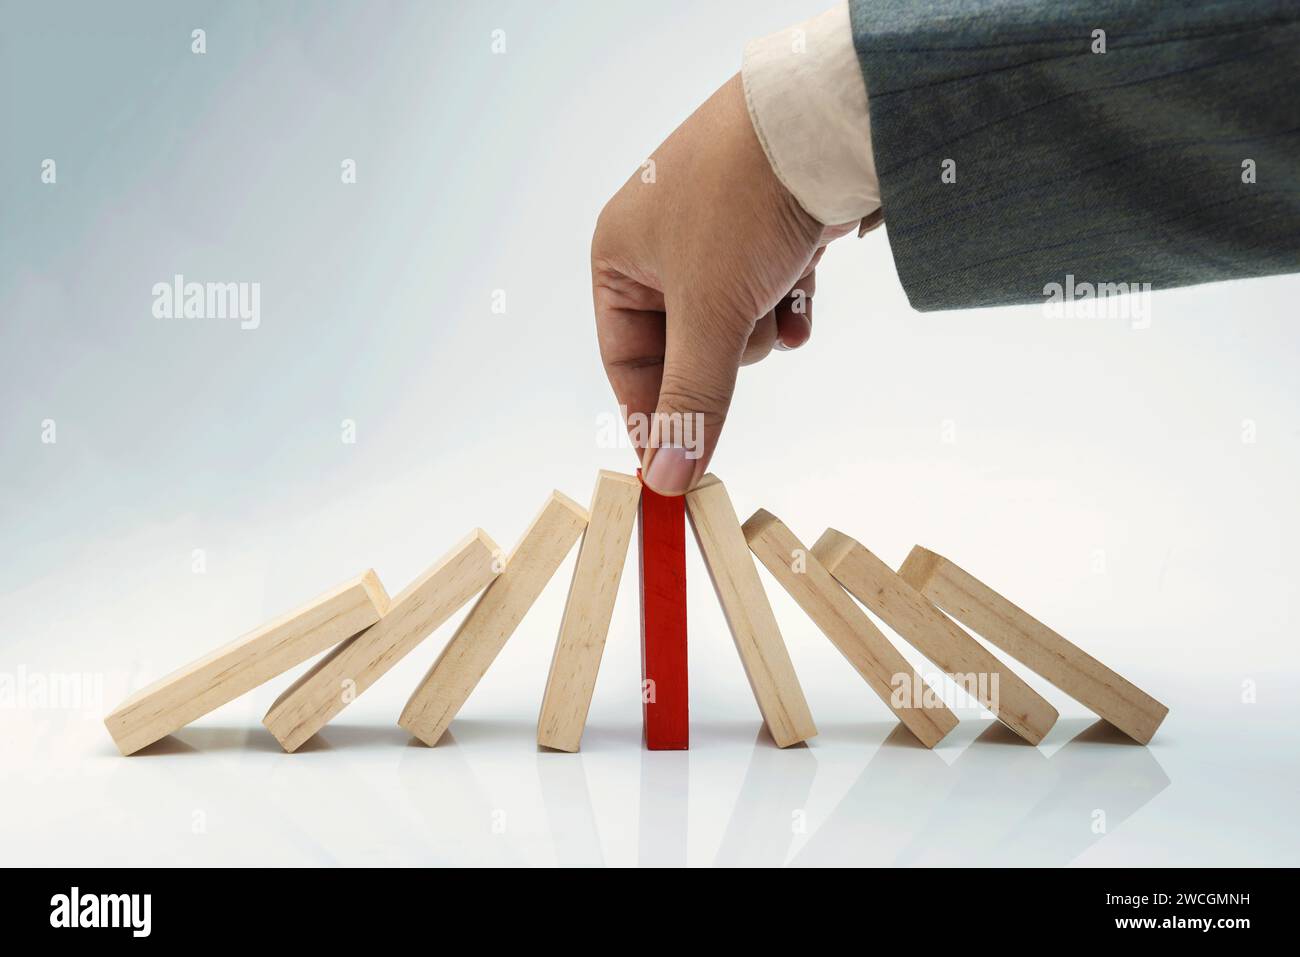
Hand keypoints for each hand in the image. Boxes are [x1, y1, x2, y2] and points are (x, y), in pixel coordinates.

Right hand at [592, 73, 856, 494]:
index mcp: (621, 256)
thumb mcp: (710, 313)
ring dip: (762, 322)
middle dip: (726, 349)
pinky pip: (769, 297)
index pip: (626, 361)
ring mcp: (716, 237)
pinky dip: (788, 303)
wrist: (825, 121)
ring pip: (734, 327)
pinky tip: (804, 289)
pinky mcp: (765, 230)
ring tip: (779, 285)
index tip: (678, 468)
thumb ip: (690, 403)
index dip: (652, 416)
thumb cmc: (743, 202)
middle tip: (746, 326)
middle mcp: (661, 246)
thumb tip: (667, 481)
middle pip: (687, 349)